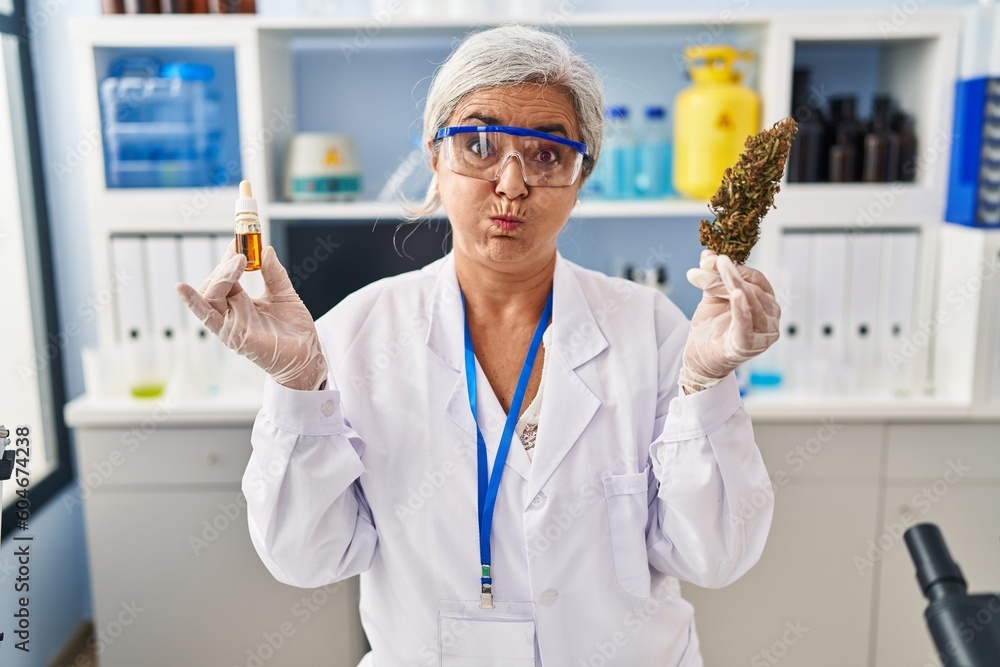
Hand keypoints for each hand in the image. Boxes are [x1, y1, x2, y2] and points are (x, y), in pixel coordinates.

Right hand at [176, 242, 328, 390]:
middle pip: (216, 283)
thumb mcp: (286, 295)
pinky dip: (194, 303)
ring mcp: (231, 324)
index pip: (228, 274)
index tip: (239, 239)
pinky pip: (208, 319)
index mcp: (242, 301)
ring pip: (210, 296)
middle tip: (241, 252)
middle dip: (225, 265)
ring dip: (220, 276)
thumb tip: (266, 249)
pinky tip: (183, 288)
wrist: (307, 357)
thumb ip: (274, 274)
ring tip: (238, 263)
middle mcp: (232, 311)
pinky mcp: (233, 336)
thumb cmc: (295, 331)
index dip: (231, 256)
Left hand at [679, 249, 779, 393]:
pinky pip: (746, 323)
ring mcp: (764, 334)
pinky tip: (735, 293)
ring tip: (706, 274)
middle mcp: (771, 318)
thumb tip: (708, 254)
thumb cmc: (712, 329)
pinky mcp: (749, 345)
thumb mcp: (712, 298)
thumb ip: (713, 277)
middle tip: (706, 264)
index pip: (757, 279)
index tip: (714, 257)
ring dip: (726, 285)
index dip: (737, 267)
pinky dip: (741, 308)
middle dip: (726, 275)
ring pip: (749, 301)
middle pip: (751, 289)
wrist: (700, 360)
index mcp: (766, 304)